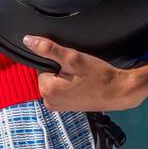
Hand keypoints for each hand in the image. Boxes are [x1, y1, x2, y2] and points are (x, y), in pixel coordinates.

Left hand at [23, 34, 147, 111]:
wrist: (120, 92)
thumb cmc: (99, 76)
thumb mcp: (73, 58)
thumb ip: (48, 49)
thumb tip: (27, 40)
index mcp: (46, 90)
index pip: (40, 65)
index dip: (55, 60)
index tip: (70, 63)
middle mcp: (48, 102)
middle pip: (47, 74)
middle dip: (59, 68)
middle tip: (78, 70)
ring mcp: (58, 107)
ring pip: (55, 81)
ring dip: (65, 76)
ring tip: (82, 77)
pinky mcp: (67, 108)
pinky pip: (62, 89)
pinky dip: (70, 84)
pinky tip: (83, 83)